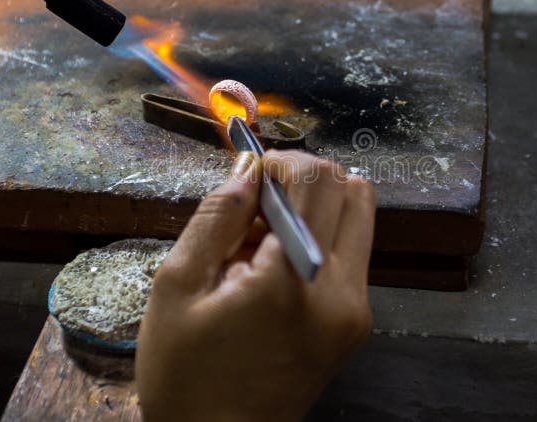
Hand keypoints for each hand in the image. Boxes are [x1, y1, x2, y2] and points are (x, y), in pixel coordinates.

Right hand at [136, 150, 375, 421]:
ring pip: (359, 215)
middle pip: (350, 188)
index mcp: (292, 279)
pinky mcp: (357, 322)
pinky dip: (320, 237)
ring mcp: (357, 308)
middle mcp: (341, 289)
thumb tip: (249, 166)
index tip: (246, 181)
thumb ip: (217, 216)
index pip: (316, 179)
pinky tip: (278, 266)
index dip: (280, 162)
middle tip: (256, 206)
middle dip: (303, 178)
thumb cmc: (185, 373)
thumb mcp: (177, 288)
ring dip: (316, 206)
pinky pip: (351, 251)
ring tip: (266, 237)